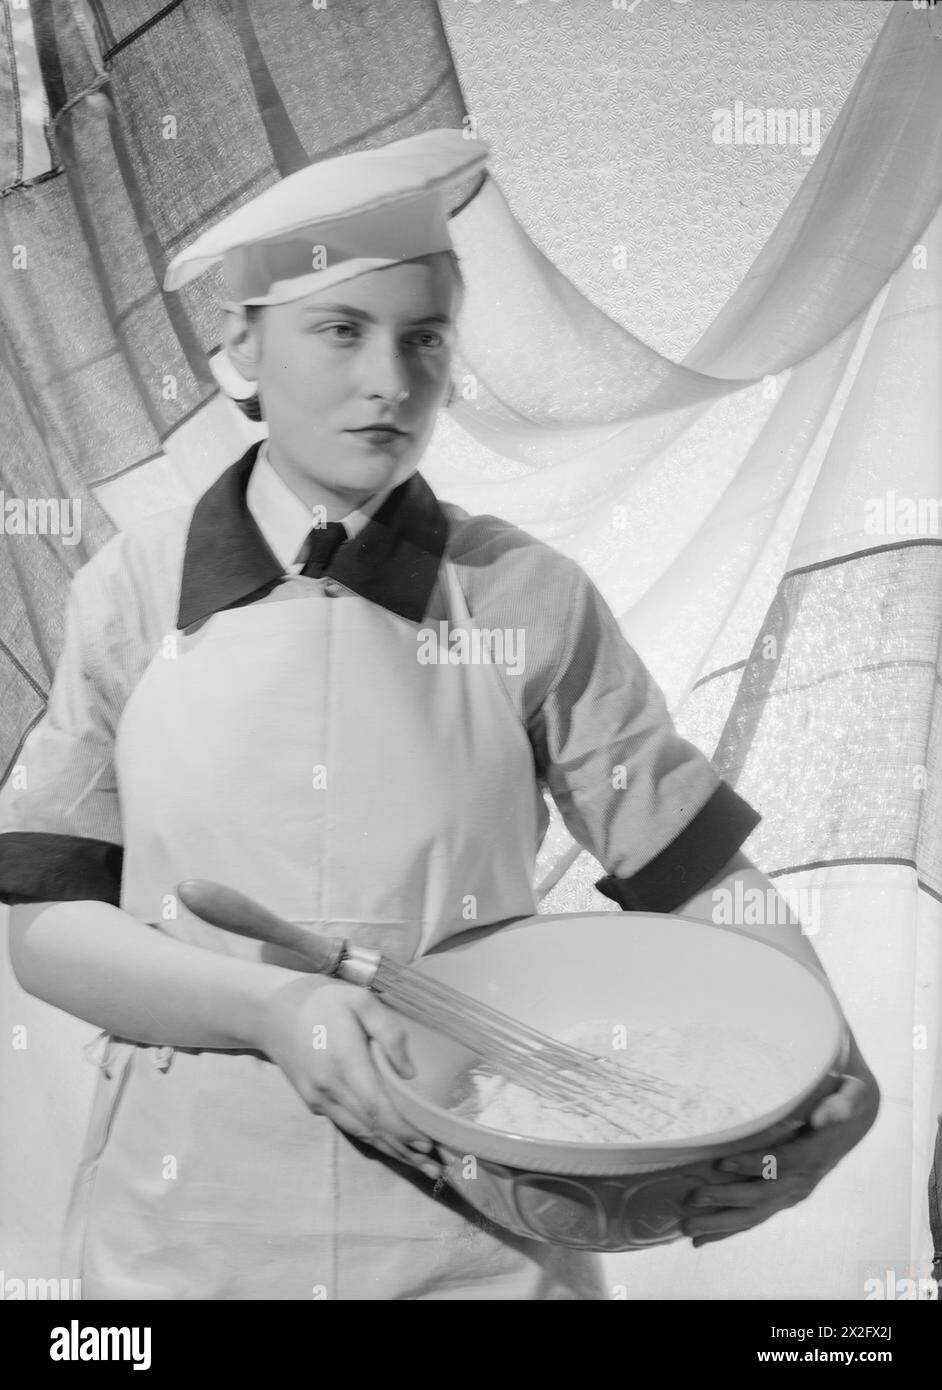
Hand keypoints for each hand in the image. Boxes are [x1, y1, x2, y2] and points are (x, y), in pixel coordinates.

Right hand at [252, 974, 441, 1179]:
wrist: (271, 1011)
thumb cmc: (322, 1001)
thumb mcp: (360, 1000)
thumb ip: (389, 1032)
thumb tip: (410, 1072)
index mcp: (345, 1063)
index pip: (378, 1107)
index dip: (404, 1130)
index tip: (429, 1143)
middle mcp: (330, 1088)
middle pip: (373, 1128)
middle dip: (406, 1150)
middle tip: (438, 1167)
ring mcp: (319, 1099)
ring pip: (361, 1132)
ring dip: (392, 1150)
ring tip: (421, 1164)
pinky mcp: (313, 1102)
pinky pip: (348, 1125)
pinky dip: (372, 1139)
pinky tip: (391, 1146)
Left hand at [680, 1040, 879, 1247]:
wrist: (852, 1121)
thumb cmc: (845, 1099)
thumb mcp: (852, 1094)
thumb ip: (842, 1104)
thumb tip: (825, 1116)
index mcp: (816, 1154)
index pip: (783, 1163)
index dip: (753, 1164)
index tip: (722, 1162)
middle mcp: (803, 1181)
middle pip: (763, 1196)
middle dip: (727, 1199)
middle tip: (693, 1199)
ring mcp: (792, 1194)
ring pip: (755, 1215)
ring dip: (722, 1223)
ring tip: (689, 1229)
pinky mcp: (783, 1199)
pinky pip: (755, 1218)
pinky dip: (729, 1229)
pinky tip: (703, 1238)